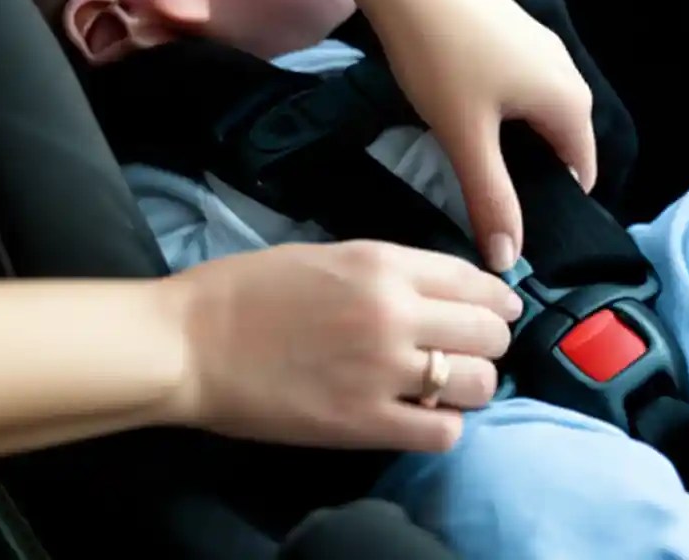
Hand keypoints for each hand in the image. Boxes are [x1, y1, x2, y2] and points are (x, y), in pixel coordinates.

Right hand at [158, 241, 522, 452]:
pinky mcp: (364, 422)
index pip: (474, 281)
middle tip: (470, 352)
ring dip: (472, 387)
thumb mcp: (325, 256)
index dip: (496, 300)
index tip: (499, 311)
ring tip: (449, 389)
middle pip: (489, 333)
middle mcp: (394, 313)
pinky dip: (443, 426)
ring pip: (479, 383)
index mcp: (381, 265)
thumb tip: (437, 292)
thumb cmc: (243, 293)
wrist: (188, 343)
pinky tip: (422, 417)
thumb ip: (386, 271)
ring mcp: (382, 370)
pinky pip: (443, 433)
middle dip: (488, 342)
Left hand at [374, 0, 597, 272]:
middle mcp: (567, 73)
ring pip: (535, 114)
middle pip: (560, 144)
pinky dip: (499, 112)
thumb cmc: (441, 55)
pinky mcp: (511, 31)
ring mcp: (540, 47)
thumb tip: (510, 261)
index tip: (512, 231)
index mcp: (570, 103)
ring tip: (467, 161)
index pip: (581, 173)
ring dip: (510, 144)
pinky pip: (519, 88)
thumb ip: (491, 199)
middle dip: (528, 177)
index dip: (551, 210)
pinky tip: (460, 116)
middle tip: (483, 202)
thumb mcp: (465, 137)